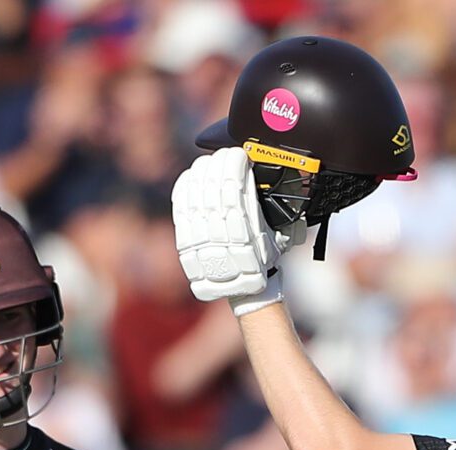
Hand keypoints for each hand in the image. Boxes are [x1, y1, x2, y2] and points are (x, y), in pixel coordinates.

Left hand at [173, 148, 291, 314]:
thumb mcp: (274, 233)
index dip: (233, 163)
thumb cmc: (261, 259)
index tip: (238, 153)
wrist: (240, 289)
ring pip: (195, 192)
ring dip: (202, 170)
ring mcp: (200, 236)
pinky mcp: (186, 240)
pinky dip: (185, 187)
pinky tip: (192, 176)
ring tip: (210, 162)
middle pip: (212, 184)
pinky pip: (181, 206)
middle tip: (225, 154)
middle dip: (218, 162)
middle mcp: (219, 232)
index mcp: (244, 228)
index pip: (232, 184)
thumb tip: (265, 174)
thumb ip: (269, 205)